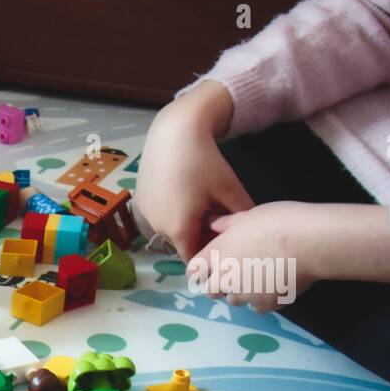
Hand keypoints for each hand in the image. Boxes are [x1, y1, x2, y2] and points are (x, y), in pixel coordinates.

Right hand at [135, 81, 252, 260]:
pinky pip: (159, 215)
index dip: (210, 254)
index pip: (195, 259)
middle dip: (199, 236)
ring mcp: (146, 214)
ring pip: (170, 229)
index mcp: (180, 230)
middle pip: (182, 243)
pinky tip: (182, 189)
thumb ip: (242, 215)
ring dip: (184, 223)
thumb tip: (249, 231)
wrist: (175, 131)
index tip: (223, 240)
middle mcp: (158, 227)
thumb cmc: (205, 162)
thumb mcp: (230, 188)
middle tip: (216, 215)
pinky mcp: (140, 200)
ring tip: (199, 200)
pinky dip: (171, 210)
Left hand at [189, 202, 317, 310]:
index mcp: (217, 254)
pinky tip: (275, 285)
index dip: (201, 271)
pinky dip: (263, 299)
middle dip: (219, 285)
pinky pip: (257, 306)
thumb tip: (214, 225)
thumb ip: (228, 224)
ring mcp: (245, 295)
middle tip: (237, 273)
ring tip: (261, 277)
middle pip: (210, 291)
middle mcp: (225, 278)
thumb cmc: (278, 222)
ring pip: (234, 300)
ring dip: (241, 292)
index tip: (211, 268)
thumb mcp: (248, 215)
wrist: (309, 242)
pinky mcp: (265, 305)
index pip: (194, 271)